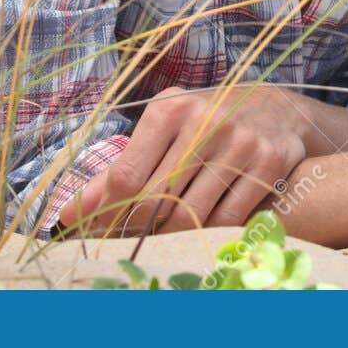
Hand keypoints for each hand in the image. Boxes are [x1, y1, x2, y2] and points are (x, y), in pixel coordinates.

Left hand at [54, 83, 309, 237]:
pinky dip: (207, 231)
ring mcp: (241, 142)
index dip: (108, 213)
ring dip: (171, 234)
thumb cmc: (205, 121)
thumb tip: (70, 215)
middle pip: (156, 201)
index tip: (98, 230)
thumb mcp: (161, 130)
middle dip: (136, 228)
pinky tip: (201, 226)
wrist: (277, 108)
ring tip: (164, 233)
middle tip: (130, 239)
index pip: (127, 177)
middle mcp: (207, 121)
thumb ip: (119, 170)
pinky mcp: (269, 162)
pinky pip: (226, 220)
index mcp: (170, 108)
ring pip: (190, 215)